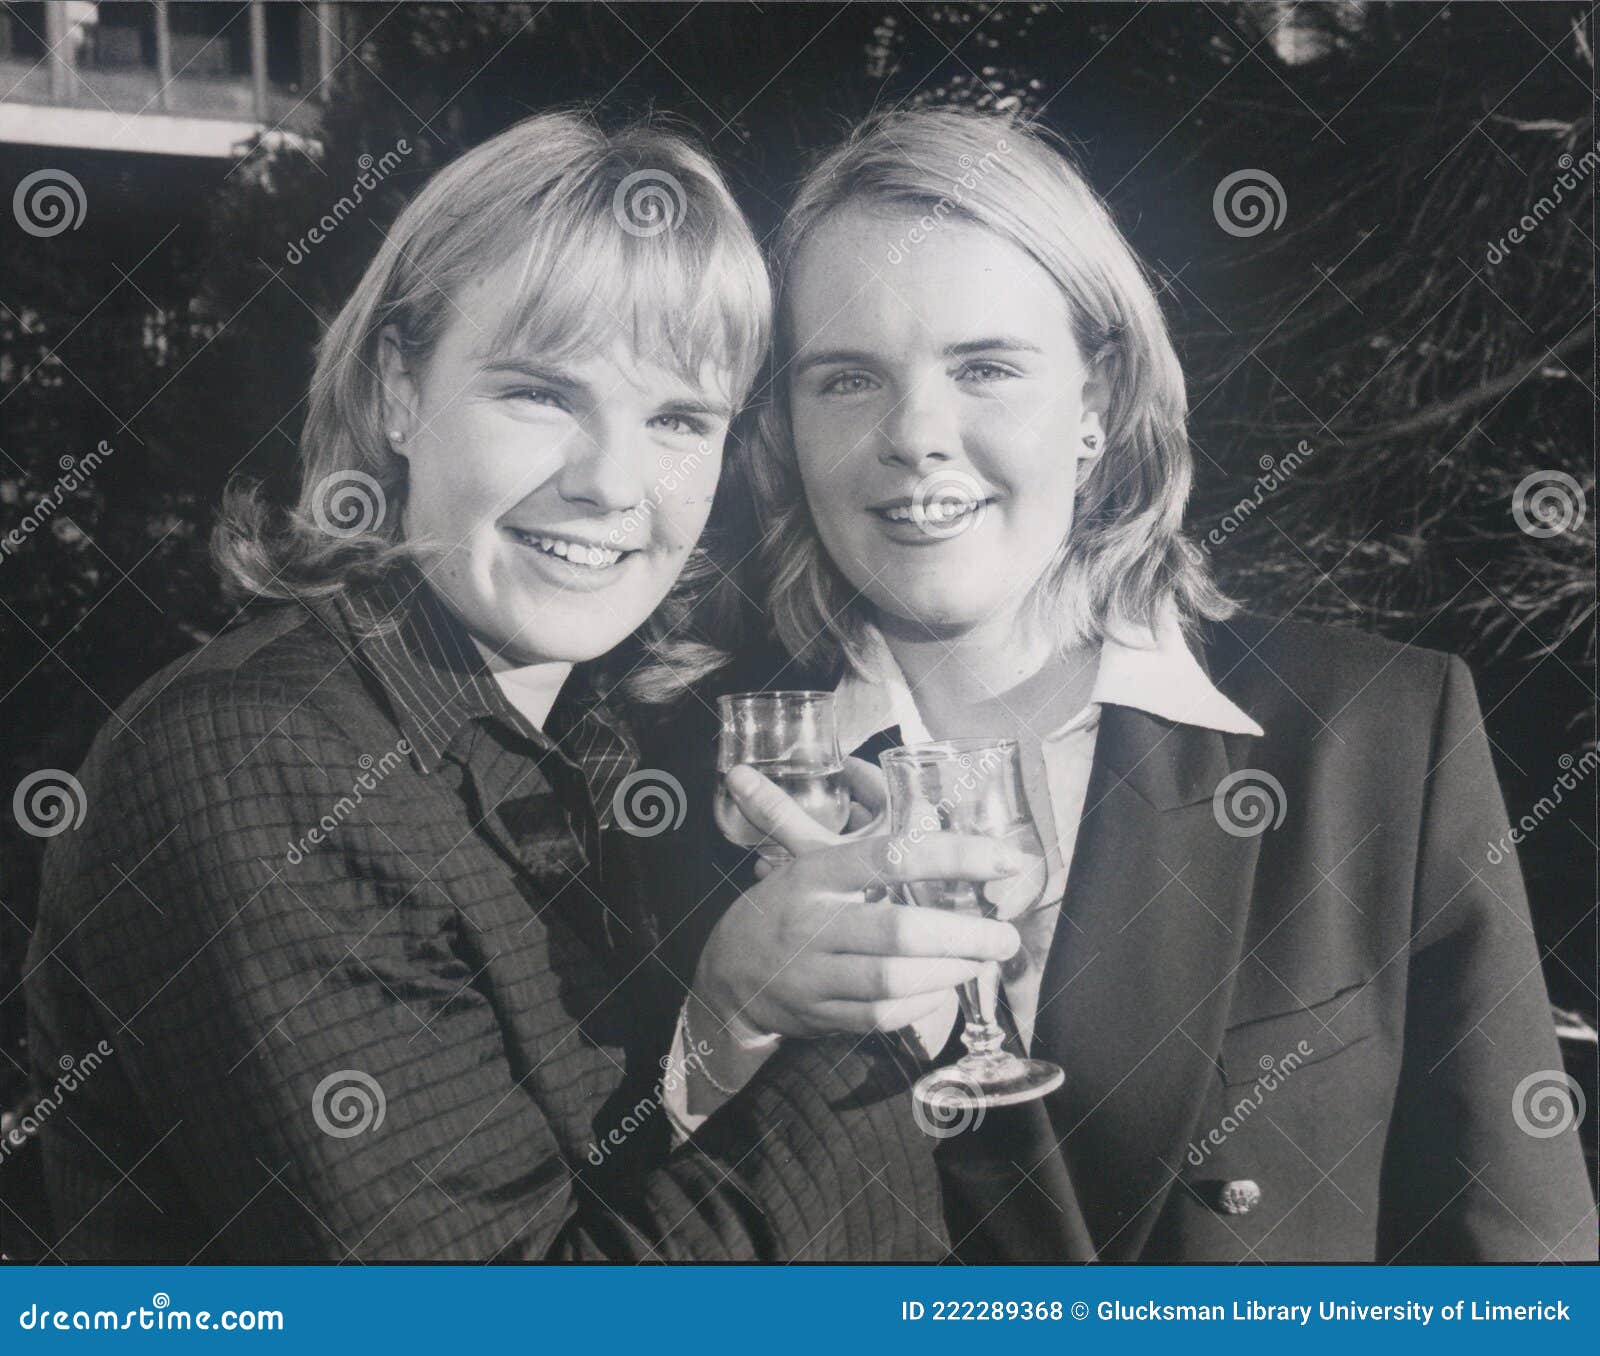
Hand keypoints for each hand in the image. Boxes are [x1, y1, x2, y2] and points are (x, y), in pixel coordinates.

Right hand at [694, 762, 1022, 1037]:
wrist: (728, 972)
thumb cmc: (785, 905)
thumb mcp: (807, 858)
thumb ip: (862, 833)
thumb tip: (908, 790)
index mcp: (818, 873)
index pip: (891, 856)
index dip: (953, 856)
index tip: (1003, 860)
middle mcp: (814, 922)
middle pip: (898, 931)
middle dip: (964, 936)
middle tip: (1006, 936)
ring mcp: (813, 973)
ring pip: (892, 979)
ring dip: (949, 972)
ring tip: (982, 962)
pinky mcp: (820, 1014)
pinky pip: (880, 1016)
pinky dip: (920, 1006)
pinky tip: (945, 990)